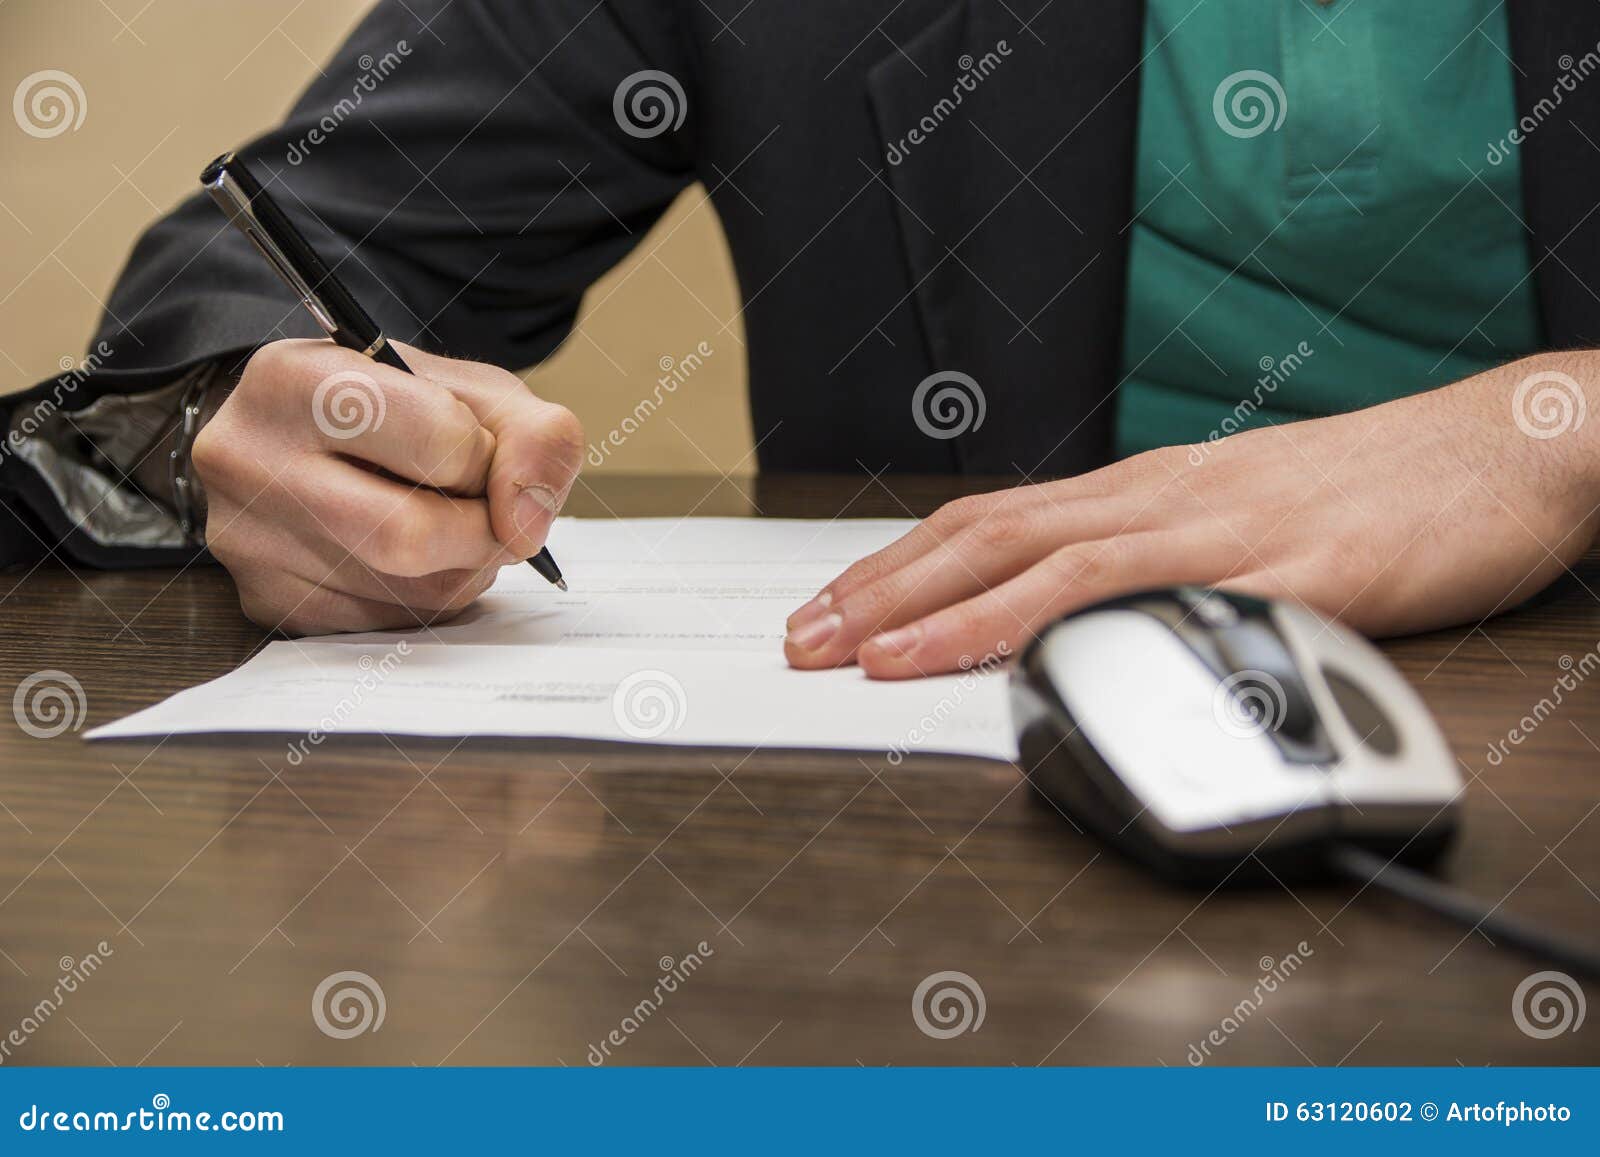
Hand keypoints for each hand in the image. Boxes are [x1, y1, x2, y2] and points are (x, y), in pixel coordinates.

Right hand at [192, 338, 582, 634]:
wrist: (295, 440)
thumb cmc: (391, 408)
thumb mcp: (468, 390)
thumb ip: (532, 435)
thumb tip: (527, 528)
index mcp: (297, 380)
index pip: (440, 440)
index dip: (486, 457)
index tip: (477, 452)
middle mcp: (250, 459)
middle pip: (411, 536)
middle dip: (480, 531)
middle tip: (484, 510)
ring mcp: (248, 540)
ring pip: (409, 593)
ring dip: (463, 568)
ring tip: (445, 525)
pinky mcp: (268, 602)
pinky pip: (389, 625)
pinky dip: (427, 597)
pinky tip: (409, 559)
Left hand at [785, 355, 1599, 677]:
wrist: (1495, 450)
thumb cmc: (1367, 488)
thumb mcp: (1231, 516)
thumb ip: (1150, 558)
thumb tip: (1063, 605)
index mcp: (1142, 492)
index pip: (989, 521)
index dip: (897, 566)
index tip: (830, 606)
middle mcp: (1157, 500)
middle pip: (987, 537)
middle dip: (882, 592)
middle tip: (804, 638)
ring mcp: (1214, 530)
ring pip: (1046, 563)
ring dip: (943, 612)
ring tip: (866, 657)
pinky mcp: (1282, 569)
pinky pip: (1145, 598)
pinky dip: (1054, 625)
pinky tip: (1001, 654)